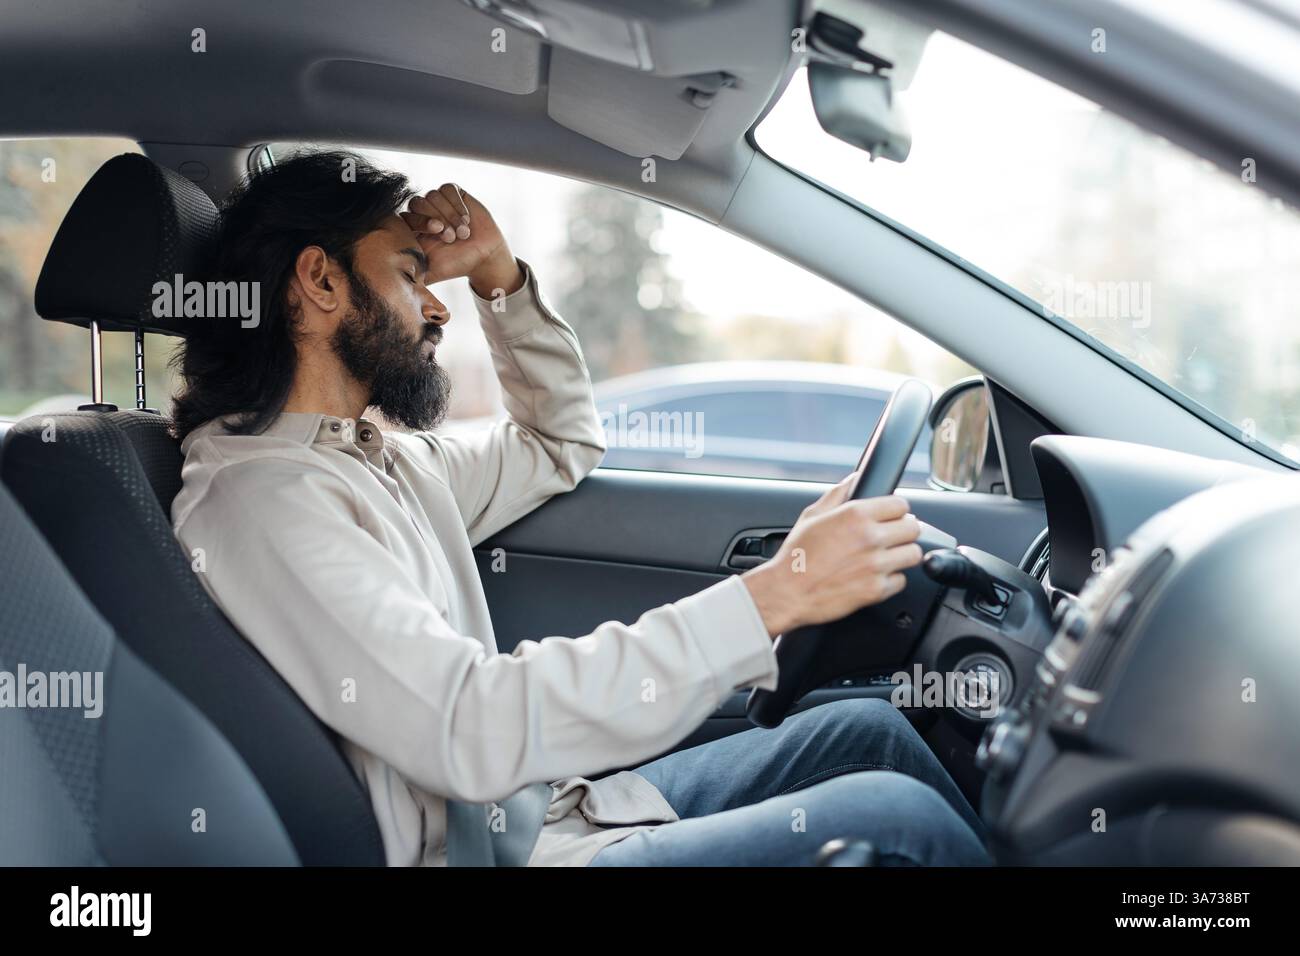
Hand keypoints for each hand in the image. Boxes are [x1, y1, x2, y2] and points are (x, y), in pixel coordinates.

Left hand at [399, 184, 522, 294]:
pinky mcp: (452, 193)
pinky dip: (457, 203)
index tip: (437, 230)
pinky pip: (448, 189)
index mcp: (412, 229)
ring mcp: (436, 201)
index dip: (420, 221)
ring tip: (463, 233)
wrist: (484, 256)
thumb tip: (394, 280)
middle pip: (418, 203)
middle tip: (451, 236)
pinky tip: (466, 219)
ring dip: (450, 214)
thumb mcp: (431, 272)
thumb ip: (411, 273)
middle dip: (436, 218)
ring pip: (434, 195)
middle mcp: (422, 212)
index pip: (405, 217)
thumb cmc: (456, 264)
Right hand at [741, 474, 922, 637]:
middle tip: (891, 537)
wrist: (787, 593)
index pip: (901, 505)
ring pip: (912, 554)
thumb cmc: (796, 556)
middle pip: (913, 528)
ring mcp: (876, 565)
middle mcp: (870, 537)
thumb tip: (854, 479)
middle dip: (903, 531)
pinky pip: (901, 581)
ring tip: (886, 557)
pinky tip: (875, 576)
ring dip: (901, 555)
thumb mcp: (811, 516)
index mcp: (855, 515)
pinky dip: (891, 580)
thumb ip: (837, 494)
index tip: (892, 517)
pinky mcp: (877, 590)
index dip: (897, 511)